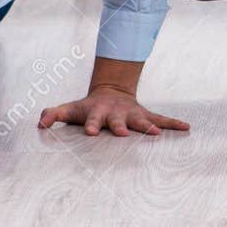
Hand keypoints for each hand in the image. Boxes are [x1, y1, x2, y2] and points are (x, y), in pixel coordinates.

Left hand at [38, 84, 190, 137]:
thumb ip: (54, 114)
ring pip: (142, 121)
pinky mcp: (146, 116)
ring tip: (158, 134)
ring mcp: (133, 114)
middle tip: (123, 134)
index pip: (94, 120)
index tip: (92, 133)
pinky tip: (186, 128)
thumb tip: (40, 122)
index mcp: (98, 113)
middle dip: (121, 127)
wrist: (111, 92)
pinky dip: (174, 123)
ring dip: (150, 126)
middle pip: (118, 121)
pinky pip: (162, 119)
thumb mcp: (70, 109)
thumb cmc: (88, 108)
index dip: (93, 126)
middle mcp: (117, 114)